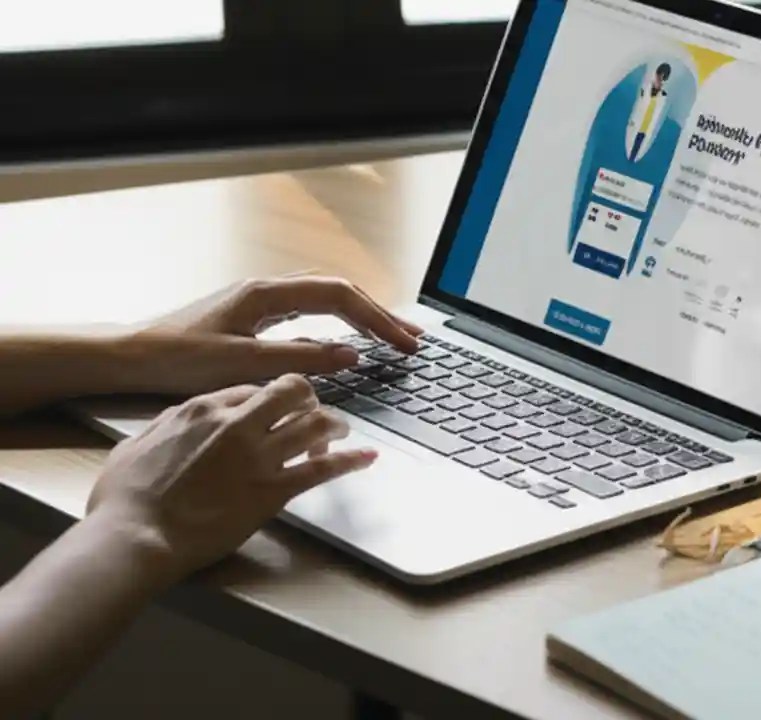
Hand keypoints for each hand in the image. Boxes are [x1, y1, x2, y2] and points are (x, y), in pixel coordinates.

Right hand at [87, 375, 376, 579]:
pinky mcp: (273, 490)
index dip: (269, 399)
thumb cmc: (125, 499)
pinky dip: (351, 462)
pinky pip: (323, 469)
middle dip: (309, 399)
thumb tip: (178, 423)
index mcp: (203, 408)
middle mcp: (236, 423)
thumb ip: (166, 428)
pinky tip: (367, 459)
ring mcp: (258, 455)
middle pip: (292, 391)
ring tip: (343, 432)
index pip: (252, 388)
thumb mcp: (136, 445)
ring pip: (314, 424)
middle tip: (314, 414)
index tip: (276, 410)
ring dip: (335, 425)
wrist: (135, 536)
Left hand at [121, 275, 422, 395]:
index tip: (404, 344)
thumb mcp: (243, 363)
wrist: (132, 356)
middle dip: (380, 314)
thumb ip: (300, 359)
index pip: (340, 296)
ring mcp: (262, 301)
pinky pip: (310, 312)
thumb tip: (351, 355)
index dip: (378, 319)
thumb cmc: (178, 358)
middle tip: (412, 340)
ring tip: (391, 338)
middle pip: (340, 290)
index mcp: (268, 294)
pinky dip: (339, 323)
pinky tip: (347, 343)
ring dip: (362, 316)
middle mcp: (268, 290)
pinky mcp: (255, 316)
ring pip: (326, 299)